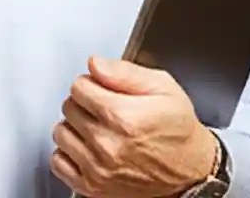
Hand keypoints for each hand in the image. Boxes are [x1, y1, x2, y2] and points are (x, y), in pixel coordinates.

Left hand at [50, 56, 216, 197]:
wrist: (190, 171)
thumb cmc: (178, 131)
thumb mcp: (163, 88)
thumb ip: (125, 72)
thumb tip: (96, 64)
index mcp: (123, 116)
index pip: (79, 87)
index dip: (91, 83)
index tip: (101, 89)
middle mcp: (108, 144)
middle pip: (69, 107)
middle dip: (84, 103)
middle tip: (104, 108)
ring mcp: (98, 169)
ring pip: (61, 133)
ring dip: (74, 127)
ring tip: (97, 127)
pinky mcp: (92, 187)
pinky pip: (59, 162)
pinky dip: (69, 153)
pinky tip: (87, 147)